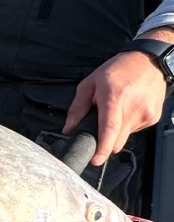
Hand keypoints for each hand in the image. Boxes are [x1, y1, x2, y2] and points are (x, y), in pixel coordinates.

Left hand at [63, 27, 173, 165]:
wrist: (149, 61)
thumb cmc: (117, 69)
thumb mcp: (90, 83)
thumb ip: (77, 107)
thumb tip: (68, 129)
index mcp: (114, 97)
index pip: (109, 128)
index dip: (102, 147)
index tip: (95, 160)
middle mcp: (133, 108)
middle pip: (117, 140)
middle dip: (105, 141)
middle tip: (99, 127)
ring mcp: (146, 114)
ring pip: (125, 136)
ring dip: (116, 131)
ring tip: (116, 110)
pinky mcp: (154, 117)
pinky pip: (135, 130)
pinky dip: (127, 125)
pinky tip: (127, 109)